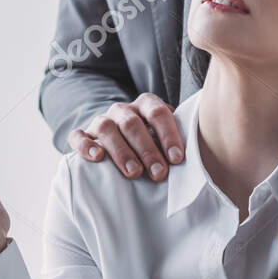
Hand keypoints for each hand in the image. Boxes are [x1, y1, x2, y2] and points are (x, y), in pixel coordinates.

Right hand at [67, 93, 183, 180]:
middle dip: (147, 150)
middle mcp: (122, 110)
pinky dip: (86, 145)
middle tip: (159, 173)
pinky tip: (97, 158)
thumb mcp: (166, 139)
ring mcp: (100, 121)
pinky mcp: (83, 135)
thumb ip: (176, 141)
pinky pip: (78, 136)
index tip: (177, 159)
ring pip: (106, 128)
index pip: (157, 112)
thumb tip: (199, 157)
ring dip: (121, 151)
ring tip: (134, 173)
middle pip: (132, 123)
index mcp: (145, 105)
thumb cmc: (152, 146)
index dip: (168, 134)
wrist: (123, 144)